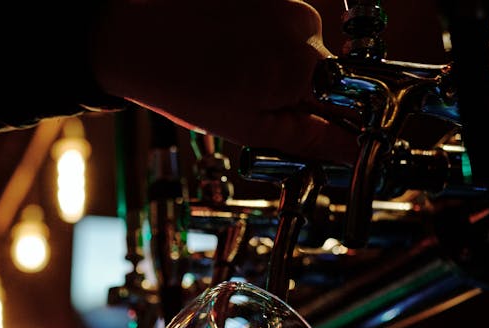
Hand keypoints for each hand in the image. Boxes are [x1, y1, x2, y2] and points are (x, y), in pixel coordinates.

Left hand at [91, 0, 359, 163]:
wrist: (137, 35)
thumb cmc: (184, 85)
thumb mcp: (247, 128)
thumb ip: (307, 138)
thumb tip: (352, 151)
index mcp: (303, 67)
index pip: (347, 102)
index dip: (333, 122)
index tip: (320, 134)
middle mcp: (305, 25)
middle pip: (325, 72)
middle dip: (298, 92)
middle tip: (252, 101)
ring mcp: (288, 0)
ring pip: (302, 47)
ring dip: (278, 65)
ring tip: (232, 72)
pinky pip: (282, 24)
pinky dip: (263, 39)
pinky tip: (228, 47)